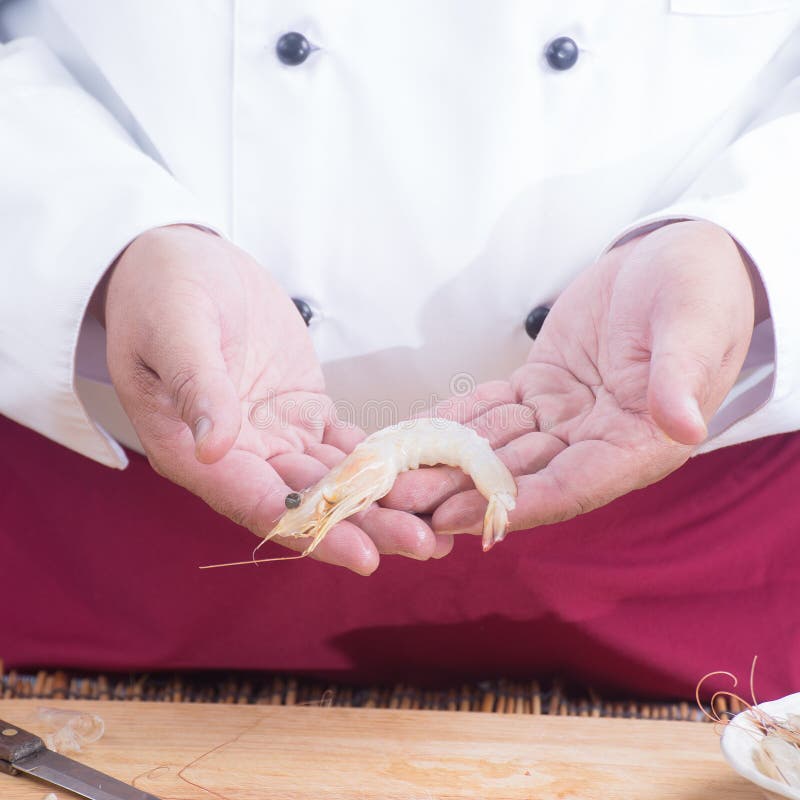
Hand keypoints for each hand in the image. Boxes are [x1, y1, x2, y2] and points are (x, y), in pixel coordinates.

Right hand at [104, 225, 450, 572]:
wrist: (182, 263)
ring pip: (336, 483)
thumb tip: (214, 448)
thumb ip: (196, 386)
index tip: (364, 556)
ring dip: (385, 503)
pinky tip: (426, 474)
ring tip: (441, 525)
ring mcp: (277, 438)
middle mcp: (240, 458)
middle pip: (309, 505)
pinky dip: (386, 462)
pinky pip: (349, 446)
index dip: (313, 532)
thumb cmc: (162, 292)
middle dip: (368, 527)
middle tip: (427, 545)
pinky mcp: (304, 414)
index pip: (259, 504)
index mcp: (195, 452)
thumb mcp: (174, 330)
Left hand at [384, 221, 758, 535]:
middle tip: (397, 503)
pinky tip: (410, 435)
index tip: (457, 515)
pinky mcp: (541, 389)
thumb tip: (684, 427)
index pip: (569, 486)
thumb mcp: (693, 325)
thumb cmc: (700, 289)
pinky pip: (490, 411)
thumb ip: (681, 377)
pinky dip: (451, 423)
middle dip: (456, 490)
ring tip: (388, 477)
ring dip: (442, 463)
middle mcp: (597, 441)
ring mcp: (566, 417)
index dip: (512, 503)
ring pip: (496, 448)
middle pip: (519, 477)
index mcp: (638, 443)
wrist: (678, 258)